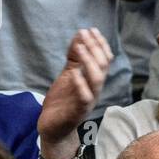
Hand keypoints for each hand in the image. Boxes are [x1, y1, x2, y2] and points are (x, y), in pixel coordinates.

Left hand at [37, 28, 111, 158]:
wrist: (54, 128)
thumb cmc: (63, 102)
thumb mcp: (69, 75)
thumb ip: (75, 58)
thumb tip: (80, 35)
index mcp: (93, 80)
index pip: (105, 59)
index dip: (100, 44)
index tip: (91, 30)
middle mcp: (95, 89)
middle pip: (103, 66)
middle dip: (95, 48)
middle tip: (85, 35)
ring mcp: (88, 100)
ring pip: (97, 79)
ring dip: (89, 61)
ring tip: (80, 47)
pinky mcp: (78, 111)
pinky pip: (85, 97)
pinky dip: (80, 84)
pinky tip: (73, 73)